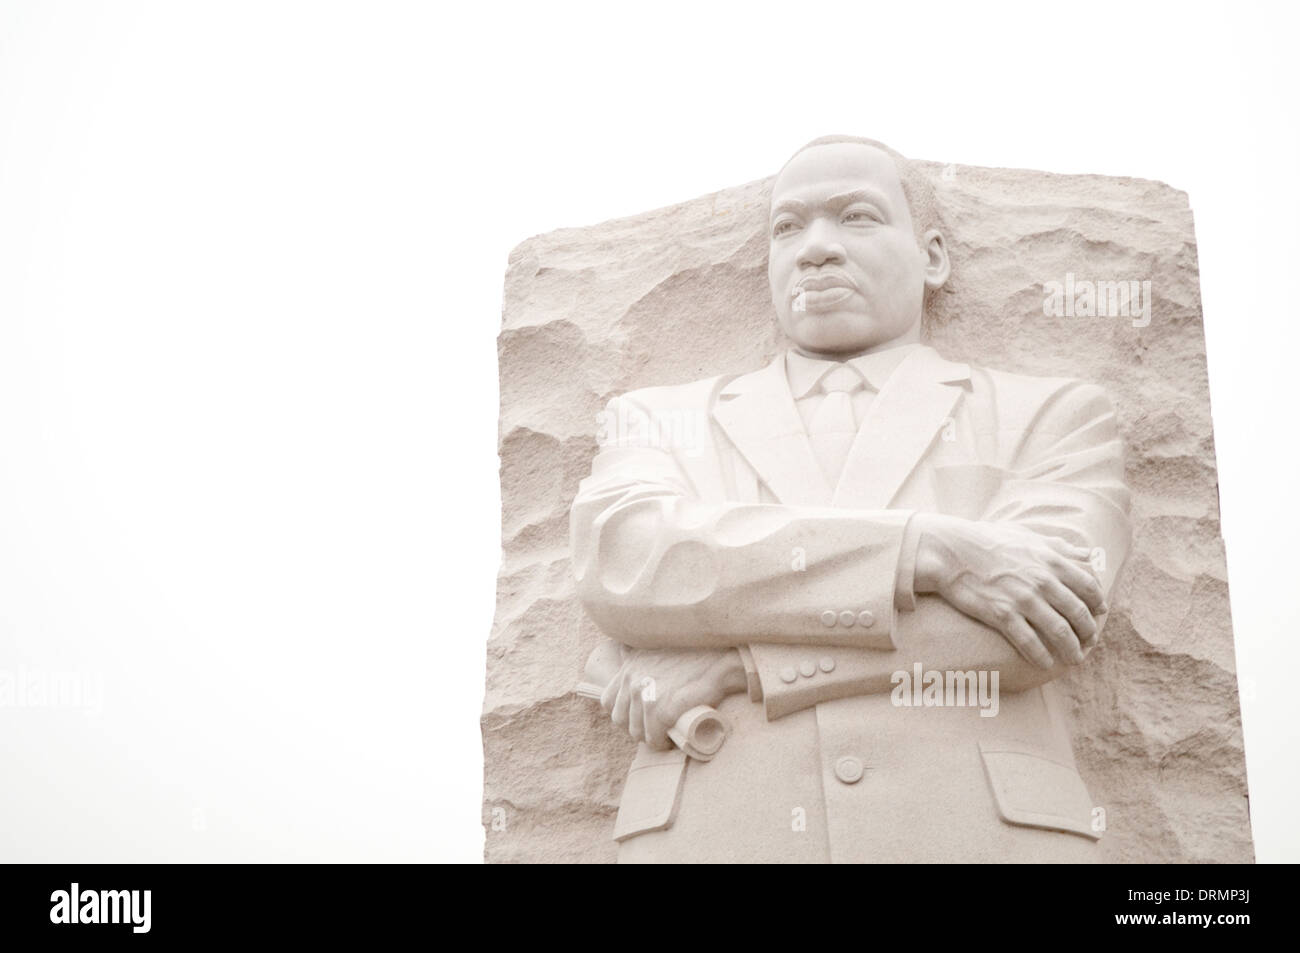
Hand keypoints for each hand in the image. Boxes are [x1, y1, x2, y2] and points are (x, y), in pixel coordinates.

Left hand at [600, 648, 746, 749]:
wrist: (719, 661)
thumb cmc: (693, 656)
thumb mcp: (655, 649)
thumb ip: (637, 655)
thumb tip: (624, 652)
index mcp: (629, 667)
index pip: (607, 700)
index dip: (623, 713)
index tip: (638, 717)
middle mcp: (632, 680)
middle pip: (620, 719)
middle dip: (635, 727)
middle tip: (654, 729)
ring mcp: (646, 695)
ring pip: (636, 732)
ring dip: (650, 738)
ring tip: (664, 736)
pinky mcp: (662, 709)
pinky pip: (653, 737)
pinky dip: (661, 743)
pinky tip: (670, 741)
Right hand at [910, 513, 1106, 668]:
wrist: (951, 551)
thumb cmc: (988, 540)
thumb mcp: (1028, 535)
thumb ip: (1060, 546)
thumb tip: (1088, 555)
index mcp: (1051, 560)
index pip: (1088, 587)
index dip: (1097, 603)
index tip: (1100, 613)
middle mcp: (1042, 581)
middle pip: (1078, 613)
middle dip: (1088, 631)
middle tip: (1090, 641)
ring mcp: (1023, 599)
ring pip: (1059, 631)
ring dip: (1071, 649)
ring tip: (1074, 659)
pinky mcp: (1002, 615)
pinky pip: (1029, 641)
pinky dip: (1041, 656)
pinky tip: (1046, 664)